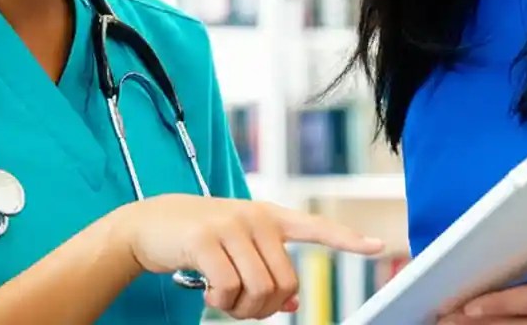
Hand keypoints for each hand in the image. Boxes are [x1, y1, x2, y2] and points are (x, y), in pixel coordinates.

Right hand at [112, 194, 383, 320]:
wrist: (148, 224)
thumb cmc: (199, 241)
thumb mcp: (236, 251)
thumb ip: (267, 269)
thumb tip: (293, 302)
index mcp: (269, 218)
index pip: (316, 227)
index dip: (348, 240)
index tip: (379, 246)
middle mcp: (255, 218)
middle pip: (284, 282)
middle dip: (264, 308)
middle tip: (239, 306)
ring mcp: (231, 226)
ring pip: (260, 290)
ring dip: (241, 309)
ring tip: (222, 299)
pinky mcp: (206, 240)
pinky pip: (229, 288)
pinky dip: (221, 302)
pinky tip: (207, 292)